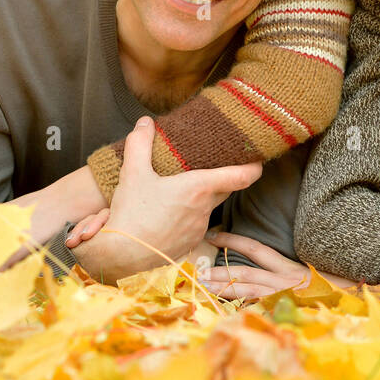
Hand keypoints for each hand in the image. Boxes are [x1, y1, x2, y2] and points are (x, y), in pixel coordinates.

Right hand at [73, 116, 260, 280]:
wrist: (120, 257)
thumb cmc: (131, 214)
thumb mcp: (132, 173)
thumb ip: (140, 143)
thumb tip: (145, 122)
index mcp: (198, 188)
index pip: (241, 176)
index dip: (254, 167)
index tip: (258, 159)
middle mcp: (205, 209)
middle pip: (225, 189)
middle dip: (224, 177)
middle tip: (216, 165)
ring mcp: (199, 229)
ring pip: (208, 207)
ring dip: (201, 198)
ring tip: (184, 188)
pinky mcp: (189, 243)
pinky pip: (196, 224)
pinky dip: (189, 215)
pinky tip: (171, 212)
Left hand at [190, 231, 354, 300]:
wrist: (350, 307)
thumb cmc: (329, 292)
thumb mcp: (307, 276)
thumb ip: (285, 272)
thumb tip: (263, 269)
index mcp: (287, 267)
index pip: (256, 249)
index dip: (234, 240)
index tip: (215, 234)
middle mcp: (282, 280)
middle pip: (244, 272)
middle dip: (219, 270)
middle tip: (197, 269)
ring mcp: (281, 300)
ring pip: (246, 291)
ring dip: (222, 289)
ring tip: (202, 287)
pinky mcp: (282, 315)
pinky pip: (257, 313)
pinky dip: (240, 312)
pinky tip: (223, 314)